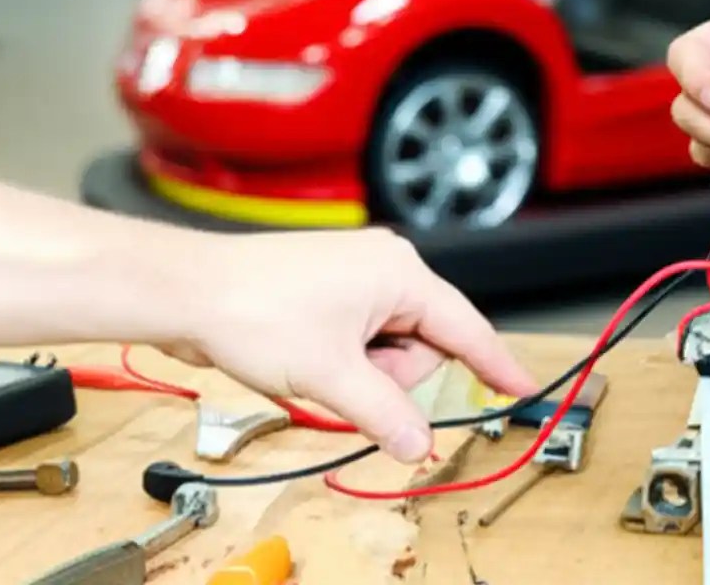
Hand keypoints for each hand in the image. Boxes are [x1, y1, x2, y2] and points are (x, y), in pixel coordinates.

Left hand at [157, 228, 536, 463]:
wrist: (189, 291)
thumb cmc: (253, 308)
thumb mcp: (330, 375)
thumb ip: (384, 413)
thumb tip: (418, 442)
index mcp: (399, 273)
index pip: (465, 327)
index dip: (494, 363)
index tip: (520, 387)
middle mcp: (383, 268)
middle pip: (423, 345)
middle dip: (391, 377)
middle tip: (344, 379)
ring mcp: (354, 278)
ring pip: (388, 348)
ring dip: (362, 373)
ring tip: (315, 366)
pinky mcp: (328, 292)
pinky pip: (359, 341)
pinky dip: (343, 362)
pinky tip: (308, 360)